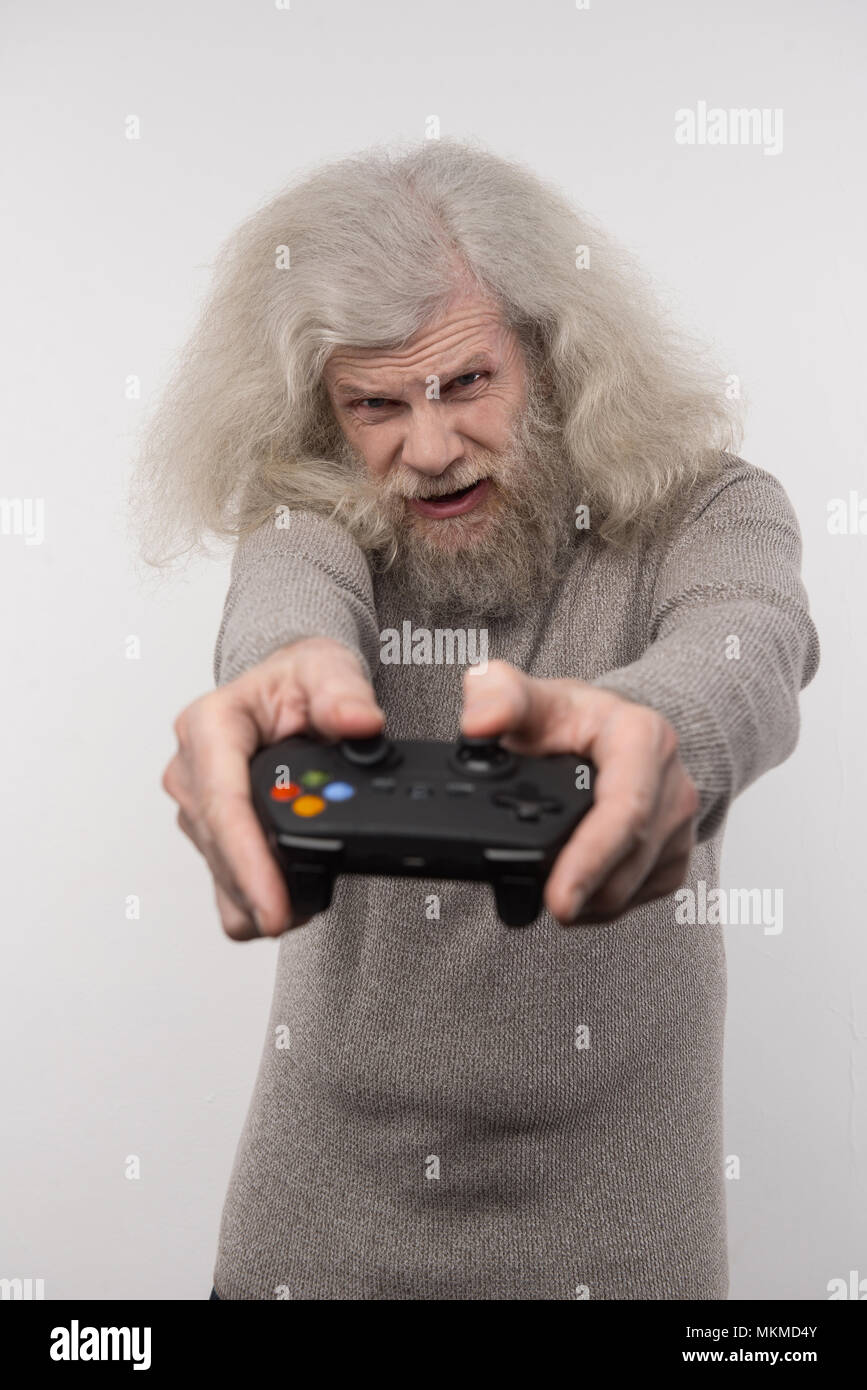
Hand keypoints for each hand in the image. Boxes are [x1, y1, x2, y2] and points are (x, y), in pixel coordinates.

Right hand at [162, 638, 383, 940]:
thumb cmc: (297, 681)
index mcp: (210, 725)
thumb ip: (343, 693)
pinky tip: (288, 895)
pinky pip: (223, 889)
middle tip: (305, 912)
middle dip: (259, 888)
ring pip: (219, 875)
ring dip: (257, 896)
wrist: (288, 691)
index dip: (248, 861)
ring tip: (306, 898)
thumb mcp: (327, 669)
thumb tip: (360, 721)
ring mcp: (196, 808)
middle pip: (220, 849)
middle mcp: (191, 769)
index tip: (274, 905)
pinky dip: (253, 901)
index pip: (223, 804)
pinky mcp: (208, 836)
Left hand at [461, 661, 699, 924]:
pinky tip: (574, 887)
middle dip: (584, 891)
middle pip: (631, 857)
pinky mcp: (674, 856)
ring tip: (547, 888)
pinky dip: (599, 903)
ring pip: (633, 886)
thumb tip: (477, 723)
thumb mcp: (529, 696)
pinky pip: (638, 897)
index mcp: (641, 737)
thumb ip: (497, 698)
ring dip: (589, 901)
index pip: (626, 808)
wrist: (606, 734)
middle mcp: (671, 781)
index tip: (559, 897)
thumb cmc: (568, 719)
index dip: (591, 858)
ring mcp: (677, 824)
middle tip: (542, 906)